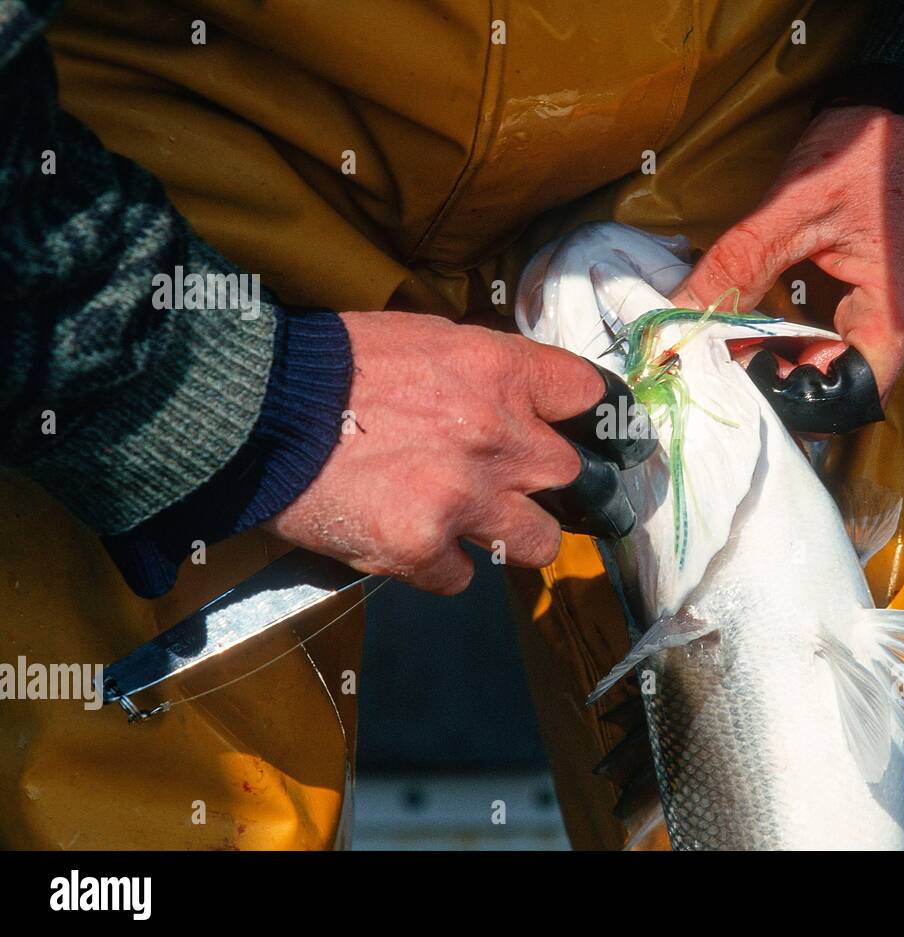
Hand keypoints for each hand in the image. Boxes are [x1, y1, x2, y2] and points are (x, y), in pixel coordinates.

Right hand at [264, 311, 642, 593]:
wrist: (257, 410)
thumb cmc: (336, 363)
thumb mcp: (425, 338)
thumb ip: (486, 372)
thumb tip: (522, 398)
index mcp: (499, 372)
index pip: (589, 397)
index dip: (591, 418)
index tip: (589, 434)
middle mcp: (497, 437)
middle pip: (573, 478)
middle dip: (545, 483)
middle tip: (514, 484)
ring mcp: (463, 499)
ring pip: (538, 543)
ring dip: (510, 535)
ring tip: (473, 525)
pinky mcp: (421, 549)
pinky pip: (462, 577)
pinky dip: (440, 565)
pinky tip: (410, 541)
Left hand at [671, 105, 903, 422]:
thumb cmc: (875, 147)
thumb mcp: (795, 206)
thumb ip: (737, 265)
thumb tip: (678, 313)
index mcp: (898, 319)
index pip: (841, 398)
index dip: (787, 397)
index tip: (736, 371)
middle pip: (840, 384)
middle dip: (781, 374)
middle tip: (725, 351)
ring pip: (845, 360)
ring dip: (794, 352)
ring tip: (743, 333)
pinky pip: (857, 333)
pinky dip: (814, 332)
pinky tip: (775, 314)